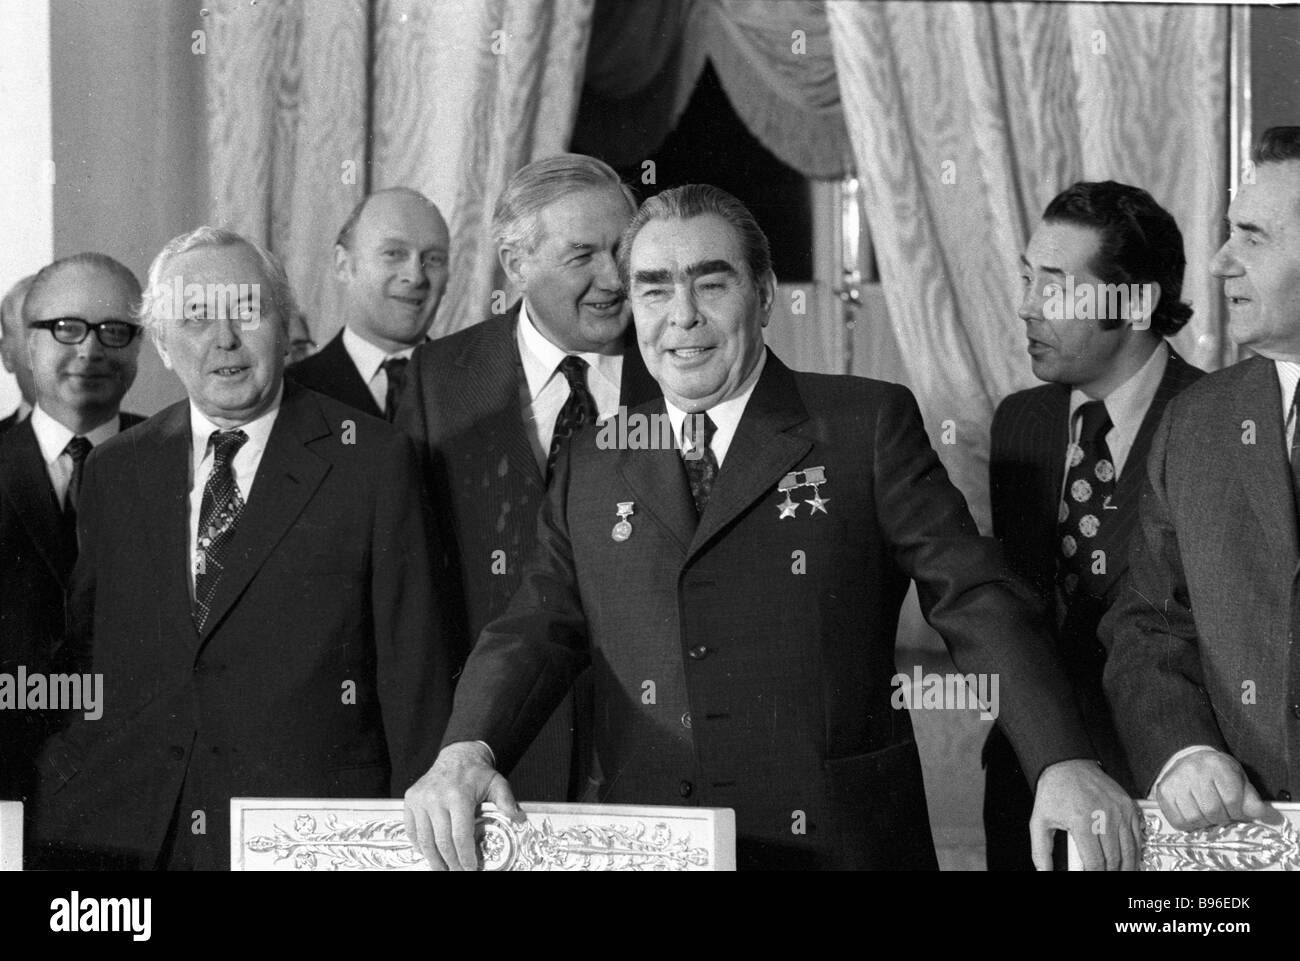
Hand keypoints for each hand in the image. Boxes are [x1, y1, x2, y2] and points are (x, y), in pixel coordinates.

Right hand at [403, 741, 520, 870]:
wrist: (457, 756)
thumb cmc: (476, 774)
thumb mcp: (496, 783)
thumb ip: (506, 801)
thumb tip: (518, 818)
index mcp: (458, 795)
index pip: (460, 836)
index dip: (466, 857)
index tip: (471, 869)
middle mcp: (436, 797)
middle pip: (442, 842)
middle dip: (451, 863)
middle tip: (459, 871)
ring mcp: (420, 799)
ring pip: (425, 840)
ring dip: (434, 860)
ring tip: (444, 868)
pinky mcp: (410, 800)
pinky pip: (412, 831)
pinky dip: (420, 846)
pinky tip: (431, 853)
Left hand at [1030, 759, 1140, 870]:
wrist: (1068, 764)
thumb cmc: (1054, 791)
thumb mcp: (1040, 820)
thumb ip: (1041, 850)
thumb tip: (1044, 870)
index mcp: (1082, 822)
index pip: (1095, 862)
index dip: (1094, 874)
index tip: (1091, 875)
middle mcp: (1104, 816)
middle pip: (1115, 859)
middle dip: (1110, 872)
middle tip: (1104, 874)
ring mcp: (1119, 811)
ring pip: (1130, 850)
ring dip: (1126, 866)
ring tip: (1119, 872)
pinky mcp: (1128, 806)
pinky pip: (1137, 835)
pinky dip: (1135, 851)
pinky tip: (1129, 859)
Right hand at [1155, 749, 1277, 830]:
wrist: (1190, 758)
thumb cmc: (1217, 773)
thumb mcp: (1238, 779)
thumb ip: (1250, 797)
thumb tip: (1260, 814)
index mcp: (1217, 766)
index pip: (1232, 801)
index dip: (1238, 813)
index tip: (1236, 811)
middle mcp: (1193, 771)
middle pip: (1212, 811)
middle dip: (1221, 819)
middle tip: (1222, 814)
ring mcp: (1175, 781)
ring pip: (1194, 819)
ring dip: (1204, 823)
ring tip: (1207, 814)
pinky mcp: (1163, 792)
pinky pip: (1178, 821)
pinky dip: (1188, 825)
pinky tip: (1194, 814)